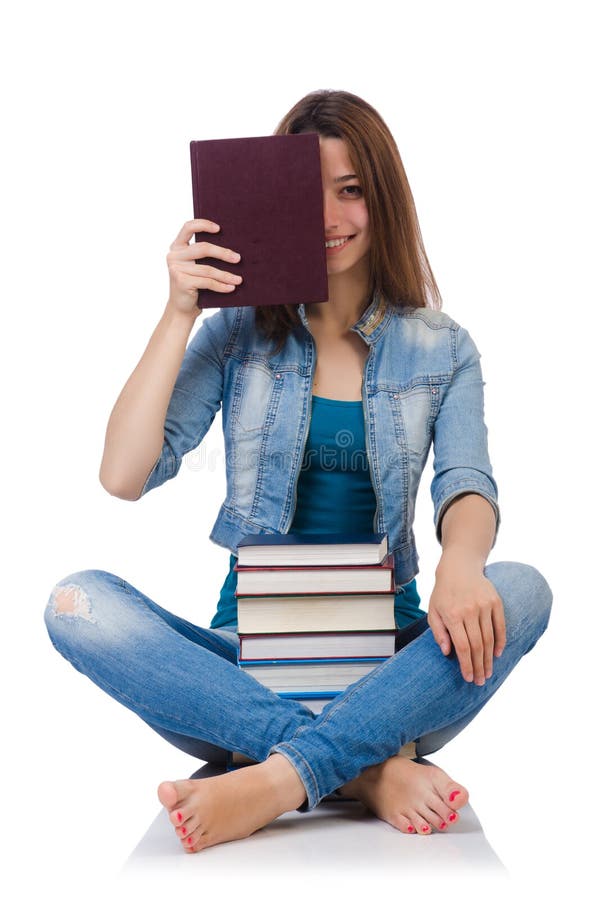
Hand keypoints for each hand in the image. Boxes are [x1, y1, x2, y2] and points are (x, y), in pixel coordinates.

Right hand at [165, 219, 242, 317]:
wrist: (182, 308)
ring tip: (239, 279)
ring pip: (207, 269)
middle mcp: (174, 255)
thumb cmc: (194, 284)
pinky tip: (231, 288)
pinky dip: (221, 285)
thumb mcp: (197, 266)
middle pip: (203, 248)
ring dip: (226, 275)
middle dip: (223, 253)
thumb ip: (204, 255)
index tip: (219, 229)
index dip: (203, 225)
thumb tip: (233, 249)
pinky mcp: (181, 282)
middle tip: (238, 258)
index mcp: (177, 246)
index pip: (188, 227)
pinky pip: (207, 282)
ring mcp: (176, 269)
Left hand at [427, 555, 505, 684]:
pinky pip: (500, 626)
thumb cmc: (443, 593)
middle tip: (481, 681)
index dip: (466, 665)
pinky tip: (498, 655)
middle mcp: (469, 610)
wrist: (459, 568)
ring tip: (488, 672)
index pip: (462, 646)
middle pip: (477, 645)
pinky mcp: (495, 601)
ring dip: (489, 658)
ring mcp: (484, 605)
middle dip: (479, 666)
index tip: (468, 678)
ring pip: (490, 638)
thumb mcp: (433, 611)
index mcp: (452, 614)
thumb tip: (447, 653)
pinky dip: (501, 641)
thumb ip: (438, 632)